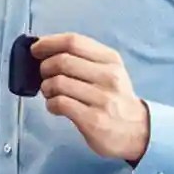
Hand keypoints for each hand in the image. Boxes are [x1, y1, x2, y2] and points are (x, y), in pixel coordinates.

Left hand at [32, 33, 150, 162]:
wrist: (137, 132)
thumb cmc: (114, 97)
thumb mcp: (108, 70)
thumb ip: (82, 57)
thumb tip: (44, 47)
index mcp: (111, 59)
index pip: (73, 41)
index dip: (48, 43)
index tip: (36, 49)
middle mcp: (109, 77)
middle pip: (62, 61)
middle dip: (44, 67)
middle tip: (44, 76)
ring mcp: (102, 99)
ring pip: (58, 82)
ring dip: (46, 87)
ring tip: (50, 93)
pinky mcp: (94, 120)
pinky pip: (60, 103)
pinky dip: (51, 104)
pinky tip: (55, 106)